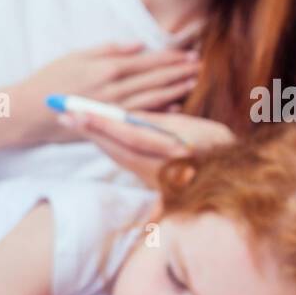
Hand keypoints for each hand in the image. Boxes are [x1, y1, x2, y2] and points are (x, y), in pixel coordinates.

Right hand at [10, 42, 200, 143]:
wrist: (30, 112)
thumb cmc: (51, 79)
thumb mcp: (77, 55)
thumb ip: (109, 49)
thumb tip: (138, 45)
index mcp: (107, 69)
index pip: (147, 62)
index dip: (170, 59)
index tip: (189, 54)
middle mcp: (114, 90)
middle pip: (155, 80)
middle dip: (179, 72)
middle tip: (199, 66)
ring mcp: (114, 110)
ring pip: (152, 99)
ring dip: (175, 90)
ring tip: (193, 83)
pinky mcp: (110, 124)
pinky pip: (140, 118)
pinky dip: (158, 113)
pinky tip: (175, 108)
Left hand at [58, 110, 234, 187]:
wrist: (232, 176)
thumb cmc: (214, 145)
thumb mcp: (190, 128)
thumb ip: (157, 122)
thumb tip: (125, 114)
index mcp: (172, 151)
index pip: (129, 135)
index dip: (102, 123)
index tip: (79, 112)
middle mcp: (160, 169)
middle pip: (116, 148)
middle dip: (89, 130)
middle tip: (63, 114)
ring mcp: (155, 178)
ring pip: (117, 156)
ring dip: (94, 138)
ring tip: (72, 121)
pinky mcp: (151, 182)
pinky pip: (124, 162)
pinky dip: (108, 147)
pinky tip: (95, 137)